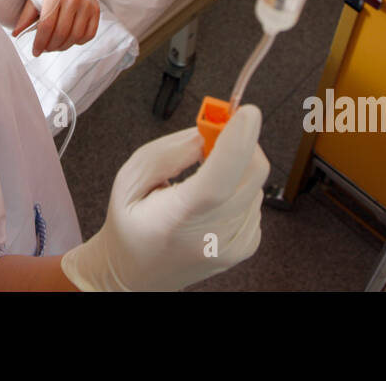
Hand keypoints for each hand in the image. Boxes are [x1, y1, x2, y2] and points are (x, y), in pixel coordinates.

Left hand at [0, 0, 67, 28]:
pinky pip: (40, 31)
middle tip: (79, 15)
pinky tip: (58, 33)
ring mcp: (32, 15)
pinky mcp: (25, 26)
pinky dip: (47, 32)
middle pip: (58, 9)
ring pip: (51, 22)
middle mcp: (37, 2)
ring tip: (71, 25)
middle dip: (66, 13)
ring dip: (58, 24)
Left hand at [11, 0, 99, 55]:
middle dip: (50, 46)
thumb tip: (16, 34)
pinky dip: (77, 42)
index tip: (35, 51)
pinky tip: (68, 40)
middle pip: (61, 33)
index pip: (46, 25)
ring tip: (54, 46)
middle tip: (44, 50)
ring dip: (63, 46)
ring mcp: (87, 4)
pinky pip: (88, 35)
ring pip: (75, 36)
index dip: (40, 42)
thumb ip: (26, 15)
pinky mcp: (96, 10)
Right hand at [60, 105, 267, 290]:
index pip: (217, 180)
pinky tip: (212, 199)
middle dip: (239, 142)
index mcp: (174, 219)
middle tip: (212, 136)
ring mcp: (231, 246)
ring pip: (256, 184)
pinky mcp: (244, 247)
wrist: (135, 273)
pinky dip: (239, 189)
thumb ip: (167, 153)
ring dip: (237, 168)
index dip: (237, 142)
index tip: (247, 113)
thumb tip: (206, 133)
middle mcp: (209, 237)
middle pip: (250, 174)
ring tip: (201, 178)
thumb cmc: (130, 225)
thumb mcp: (129, 179)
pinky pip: (256, 201)